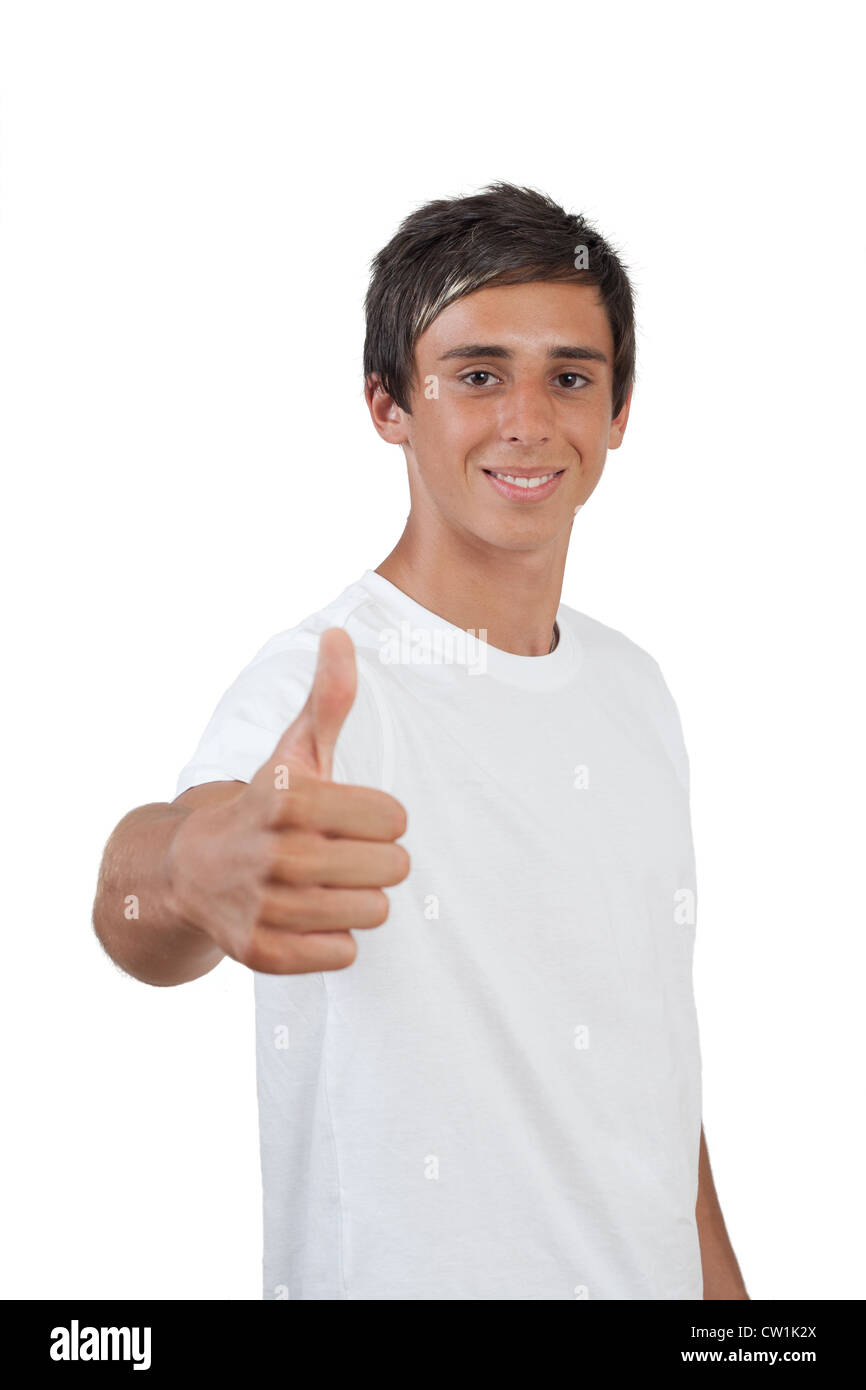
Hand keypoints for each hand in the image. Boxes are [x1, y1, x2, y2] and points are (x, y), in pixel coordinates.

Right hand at [167, 628, 409, 972]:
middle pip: (391, 868)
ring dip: (360, 900)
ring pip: (373, 913)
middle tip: (343, 855)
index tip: (354, 819)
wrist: (192, 873)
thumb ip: (328, 699)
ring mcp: (266, 906)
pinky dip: (335, 940)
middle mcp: (275, 853)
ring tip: (329, 886)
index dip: (382, 819)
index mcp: (290, 798)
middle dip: (377, 862)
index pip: (395, 819)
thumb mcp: (294, 752)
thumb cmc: (265, 807)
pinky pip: (342, 954)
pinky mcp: (262, 952)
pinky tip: (310, 918)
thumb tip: (341, 634)